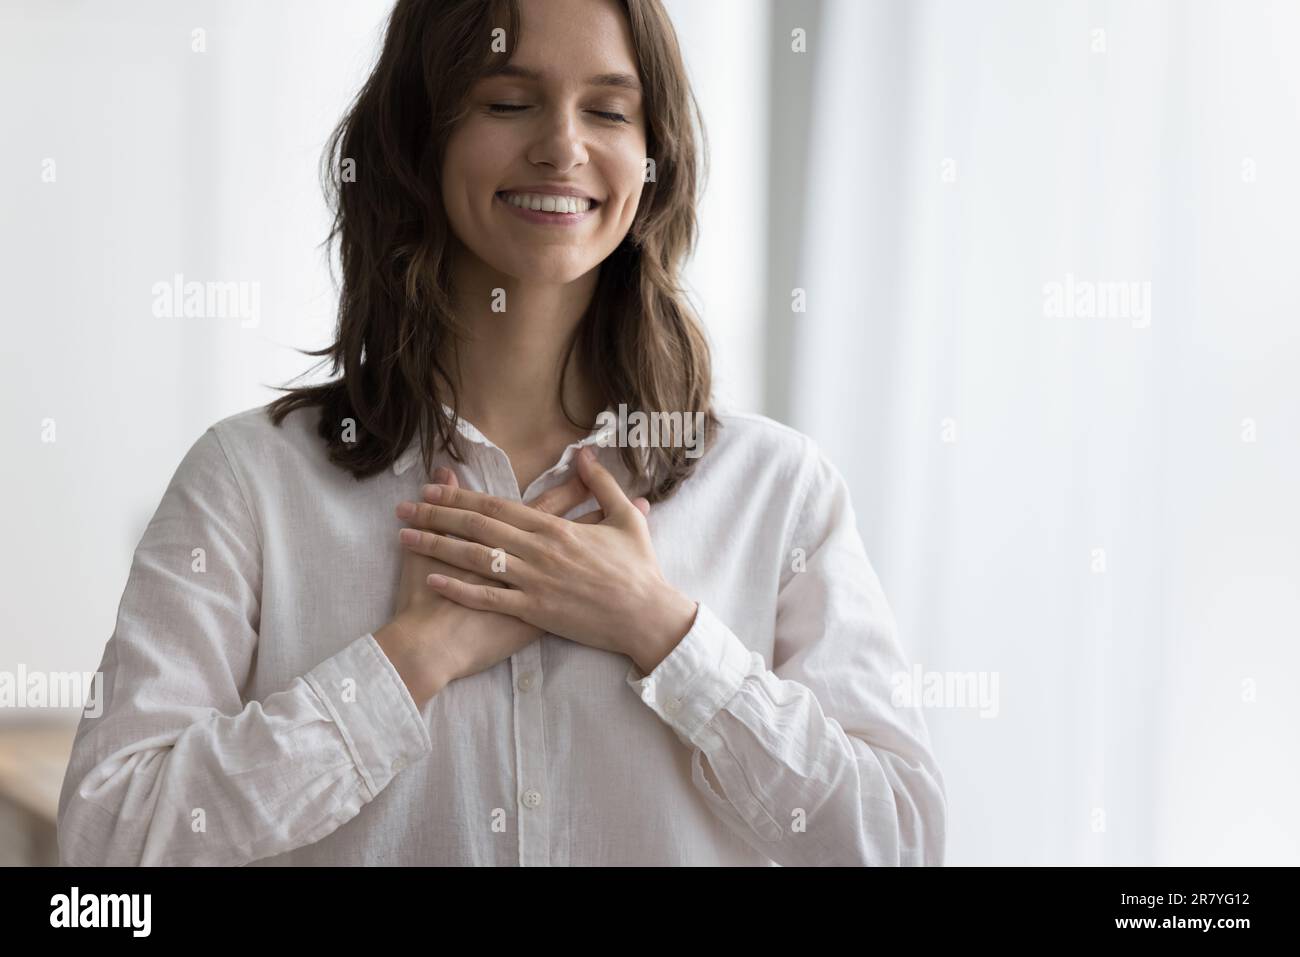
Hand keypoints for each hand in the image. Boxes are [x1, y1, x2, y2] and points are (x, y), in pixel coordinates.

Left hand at [393, 446, 695, 674]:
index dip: (461, 496)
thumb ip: (603, 485)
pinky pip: (488, 598)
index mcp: (556, 527)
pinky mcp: (535, 612)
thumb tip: (586, 455)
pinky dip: (458, 587)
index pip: (498, 506)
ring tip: (405, 538)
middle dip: (437, 516)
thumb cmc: (638, 570)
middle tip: (405, 508)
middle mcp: (539, 551)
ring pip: (475, 559)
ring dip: (437, 547)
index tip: (432, 488)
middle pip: (477, 527)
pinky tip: (432, 579)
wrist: (646, 617)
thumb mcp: (626, 519)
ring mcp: (535, 581)